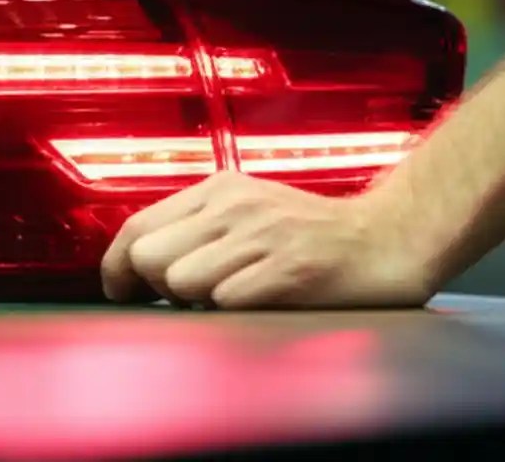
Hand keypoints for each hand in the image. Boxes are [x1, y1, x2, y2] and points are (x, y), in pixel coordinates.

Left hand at [99, 171, 434, 309]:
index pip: (135, 227)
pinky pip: (227, 301)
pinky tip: (262, 303)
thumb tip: (137, 264)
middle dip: (158, 287)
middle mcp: (233, 207)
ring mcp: (261, 236)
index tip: (120, 291)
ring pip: (180, 281)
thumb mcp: (245, 212)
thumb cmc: (310, 236)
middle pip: (148, 257)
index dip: (116, 267)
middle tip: (189, 297)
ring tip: (234, 295)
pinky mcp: (289, 269)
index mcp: (216, 191)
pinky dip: (235, 312)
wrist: (388, 239)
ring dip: (199, 302)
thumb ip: (195, 228)